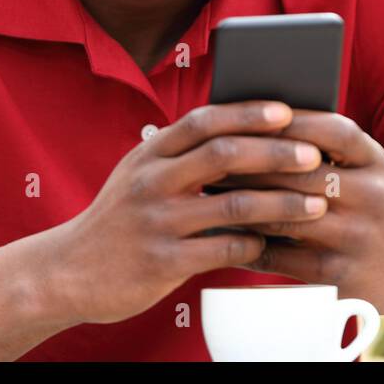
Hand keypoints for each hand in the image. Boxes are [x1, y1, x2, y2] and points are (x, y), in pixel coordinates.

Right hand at [49, 101, 329, 325]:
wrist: (65, 272)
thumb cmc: (120, 219)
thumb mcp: (140, 174)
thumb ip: (182, 155)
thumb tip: (248, 133)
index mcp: (150, 153)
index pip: (204, 120)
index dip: (247, 112)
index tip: (287, 111)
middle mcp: (152, 181)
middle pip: (224, 154)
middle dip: (276, 152)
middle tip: (315, 157)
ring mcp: (157, 221)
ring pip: (233, 204)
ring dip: (282, 204)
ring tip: (317, 206)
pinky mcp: (162, 262)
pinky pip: (223, 249)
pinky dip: (256, 245)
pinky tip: (277, 245)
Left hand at [211, 110, 383, 315]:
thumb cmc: (372, 205)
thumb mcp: (367, 168)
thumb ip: (327, 145)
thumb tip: (258, 120)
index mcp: (376, 161)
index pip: (332, 130)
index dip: (290, 120)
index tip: (248, 116)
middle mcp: (372, 196)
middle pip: (301, 173)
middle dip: (251, 164)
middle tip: (211, 158)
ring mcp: (357, 238)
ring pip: (285, 215)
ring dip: (243, 203)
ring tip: (211, 193)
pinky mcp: (339, 276)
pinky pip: (282, 257)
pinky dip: (248, 244)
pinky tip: (225, 234)